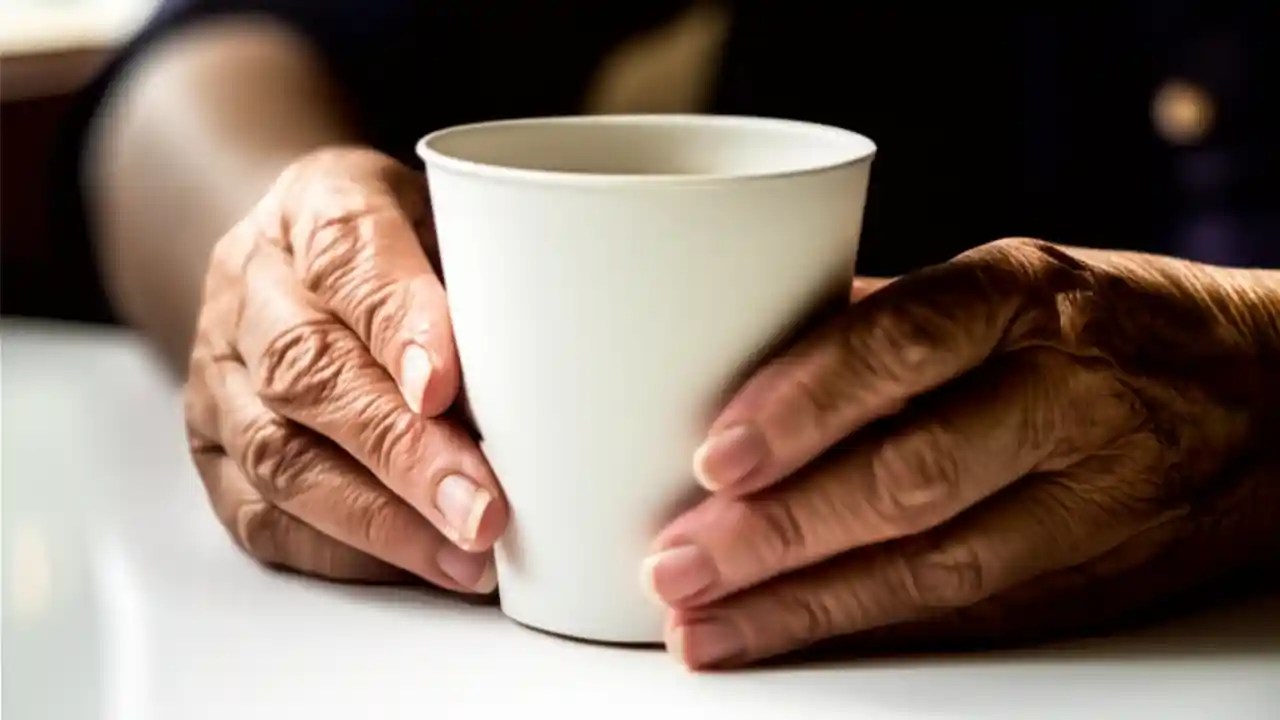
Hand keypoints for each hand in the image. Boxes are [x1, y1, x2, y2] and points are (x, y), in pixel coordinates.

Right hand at [184, 147, 506, 592]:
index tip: (446, 385)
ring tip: (464, 556)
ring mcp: (222, 372)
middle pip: (308, 370)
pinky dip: (343, 550)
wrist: (295, 256)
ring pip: (279, 454)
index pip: (346, 255)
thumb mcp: (452, 213)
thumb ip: (490, 268)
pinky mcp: (214, 448)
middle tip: (482, 506)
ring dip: (379, 517)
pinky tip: (414, 563)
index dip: (396, 322)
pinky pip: (262, 513)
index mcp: (316, 205)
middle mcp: (254, 287)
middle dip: (402, 451)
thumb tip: (557, 368)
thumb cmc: (402, 242)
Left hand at [644, 238, 1279, 667]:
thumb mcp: (1011, 282)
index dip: (808, 401)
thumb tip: (737, 345)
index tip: (716, 453)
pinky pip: (967, 614)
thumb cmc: (1108, 324)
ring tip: (707, 626)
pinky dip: (866, 632)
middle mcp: (1065, 396)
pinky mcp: (1089, 579)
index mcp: (1028, 298)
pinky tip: (787, 641)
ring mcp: (1087, 499)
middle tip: (679, 562)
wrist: (1272, 400)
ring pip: (938, 566)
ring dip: (808, 604)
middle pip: (915, 472)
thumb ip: (885, 319)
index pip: (908, 345)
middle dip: (784, 530)